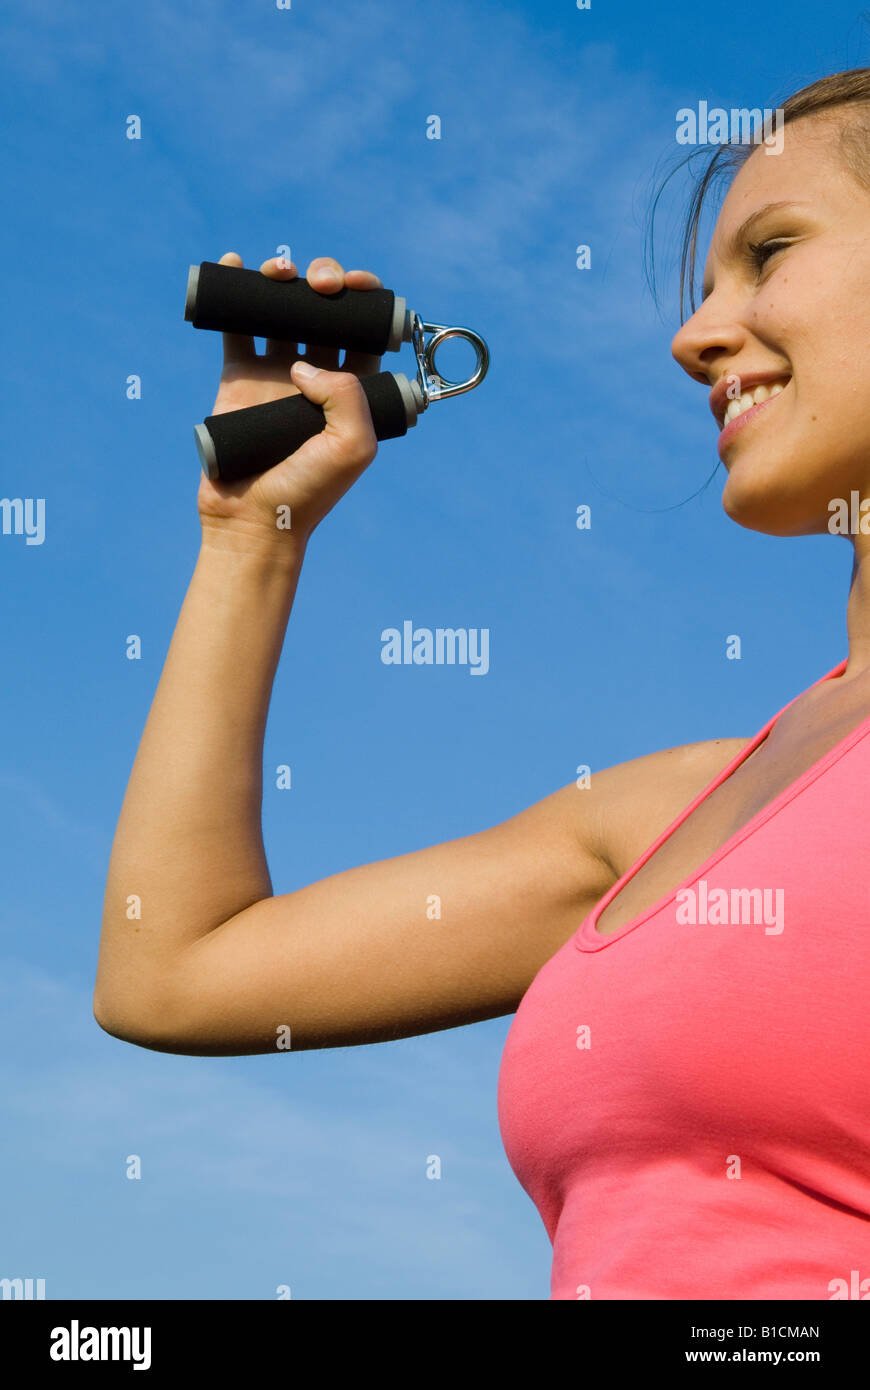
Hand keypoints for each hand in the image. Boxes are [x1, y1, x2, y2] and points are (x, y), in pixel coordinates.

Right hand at [197, 250, 383, 549]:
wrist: (252, 521)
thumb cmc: (308, 493)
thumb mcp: (351, 447)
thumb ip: (347, 396)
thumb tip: (303, 364)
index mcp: (354, 390)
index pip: (366, 330)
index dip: (367, 299)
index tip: (358, 285)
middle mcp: (317, 376)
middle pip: (325, 310)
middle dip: (325, 282)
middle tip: (319, 284)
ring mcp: (275, 373)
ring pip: (282, 309)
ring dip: (282, 278)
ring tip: (275, 271)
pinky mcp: (237, 377)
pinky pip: (236, 325)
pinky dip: (234, 291)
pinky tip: (233, 264)